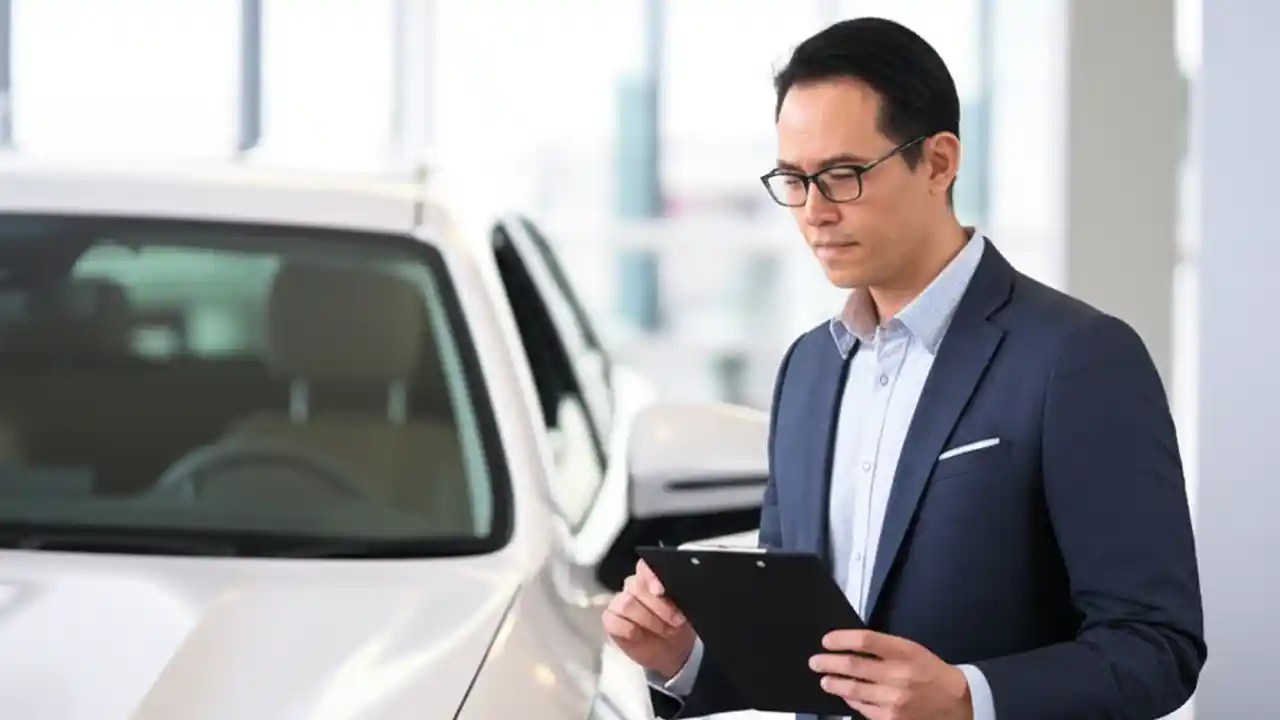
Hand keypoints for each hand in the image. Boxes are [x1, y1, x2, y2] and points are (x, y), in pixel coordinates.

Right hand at [602, 559, 696, 679]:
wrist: (672, 651)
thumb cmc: (676, 625)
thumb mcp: (684, 610)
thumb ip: (678, 597)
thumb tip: (678, 590)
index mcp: (650, 579)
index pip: (644, 567)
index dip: (650, 576)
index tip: (660, 591)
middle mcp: (632, 587)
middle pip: (636, 586)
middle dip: (659, 605)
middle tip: (676, 621)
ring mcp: (619, 603)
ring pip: (626, 604)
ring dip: (649, 620)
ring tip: (665, 631)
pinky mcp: (610, 621)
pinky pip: (614, 621)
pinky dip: (629, 630)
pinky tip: (640, 636)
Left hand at [809, 629, 972, 719]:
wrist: (958, 704)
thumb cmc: (931, 673)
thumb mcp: (912, 651)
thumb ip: (884, 649)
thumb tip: (850, 648)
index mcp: (904, 652)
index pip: (865, 641)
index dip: (841, 639)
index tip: (826, 641)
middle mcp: (898, 676)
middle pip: (852, 666)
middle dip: (828, 663)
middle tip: (815, 661)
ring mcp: (894, 701)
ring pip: (852, 690)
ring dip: (833, 684)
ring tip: (825, 680)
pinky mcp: (891, 719)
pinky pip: (862, 708)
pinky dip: (851, 700)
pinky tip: (846, 695)